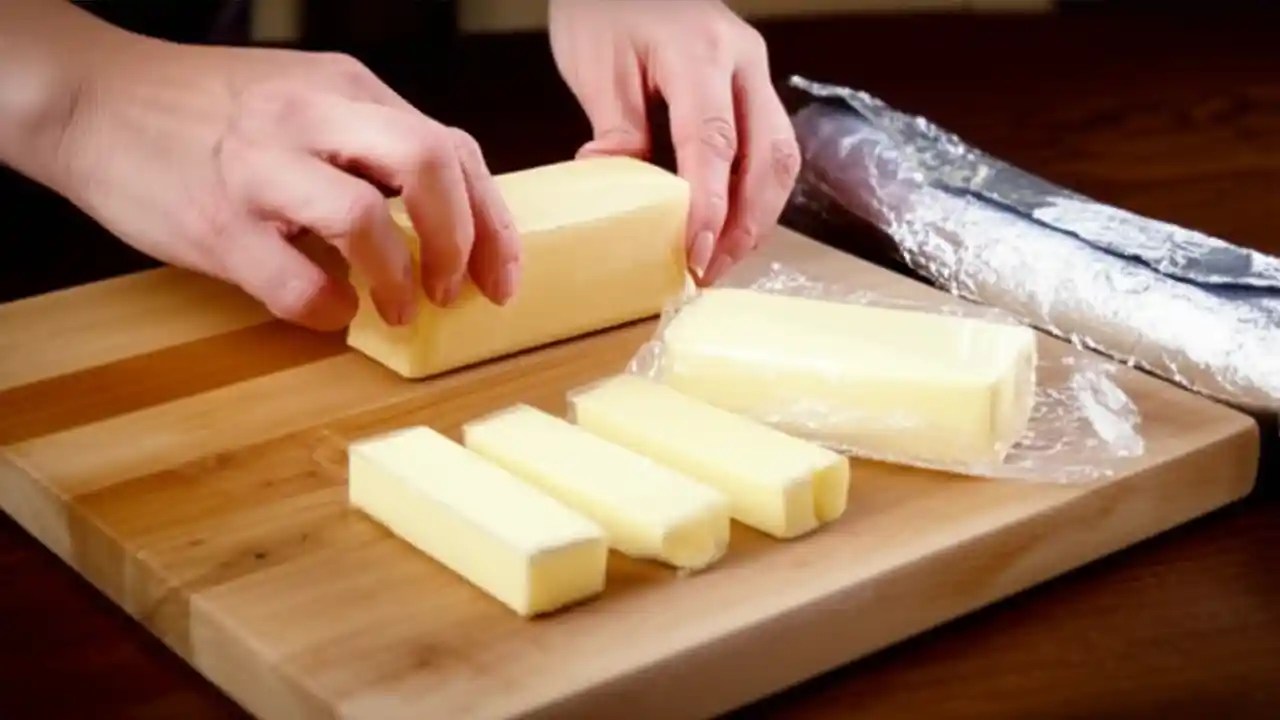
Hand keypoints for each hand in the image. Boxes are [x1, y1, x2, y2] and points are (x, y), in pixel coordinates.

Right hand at [49, 30, 518, 330]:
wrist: (93, 101)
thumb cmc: (207, 111)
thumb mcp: (303, 99)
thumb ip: (368, 143)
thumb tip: (442, 222)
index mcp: (344, 88)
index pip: (451, 146)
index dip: (491, 221)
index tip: (501, 275)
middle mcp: (310, 118)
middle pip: (428, 164)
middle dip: (462, 241)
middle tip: (454, 290)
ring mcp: (260, 168)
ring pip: (364, 219)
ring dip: (398, 280)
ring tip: (400, 310)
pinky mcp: (216, 223)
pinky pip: (296, 282)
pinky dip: (328, 309)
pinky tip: (331, 311)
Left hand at [548, 0, 799, 285]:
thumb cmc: (604, 9)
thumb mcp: (596, 64)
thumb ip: (618, 127)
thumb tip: (624, 193)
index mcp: (700, 51)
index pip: (714, 140)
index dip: (710, 204)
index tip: (696, 253)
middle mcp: (743, 62)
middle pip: (768, 156)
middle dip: (746, 224)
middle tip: (710, 270)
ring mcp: (755, 75)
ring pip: (780, 158)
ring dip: (757, 216)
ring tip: (720, 259)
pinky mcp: (753, 88)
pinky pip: (769, 150)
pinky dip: (754, 196)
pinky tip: (729, 226)